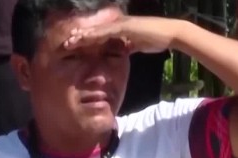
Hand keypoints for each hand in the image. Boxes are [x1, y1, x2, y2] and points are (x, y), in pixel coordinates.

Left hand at [63, 16, 185, 53]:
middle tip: (65, 42)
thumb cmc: (155, 39)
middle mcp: (118, 24)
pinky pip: (108, 31)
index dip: (86, 39)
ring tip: (70, 40)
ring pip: (98, 29)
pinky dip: (96, 34)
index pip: (99, 34)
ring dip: (83, 34)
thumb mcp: (136, 45)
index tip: (73, 45)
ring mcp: (122, 24)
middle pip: (95, 30)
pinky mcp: (126, 27)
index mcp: (120, 29)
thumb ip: (126, 47)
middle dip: (80, 36)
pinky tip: (86, 37)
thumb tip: (119, 52)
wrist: (172, 34)